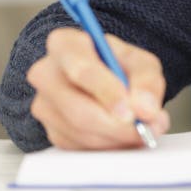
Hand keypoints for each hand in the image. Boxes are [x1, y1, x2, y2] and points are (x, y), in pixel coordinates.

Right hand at [26, 28, 170, 149]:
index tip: (130, 111)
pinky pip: (79, 146)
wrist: (107, 79)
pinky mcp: (50, 130)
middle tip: (144, 129)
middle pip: (77, 108)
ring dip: (116, 137)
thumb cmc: (119, 65)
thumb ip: (147, 81)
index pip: (81, 69)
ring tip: (142, 130)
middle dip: (116, 125)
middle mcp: (46, 74)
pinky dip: (107, 145)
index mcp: (65, 44)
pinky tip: (123, 135)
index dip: (107, 92)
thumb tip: (145, 109)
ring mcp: (44, 104)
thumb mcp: (141, 62)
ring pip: (79, 132)